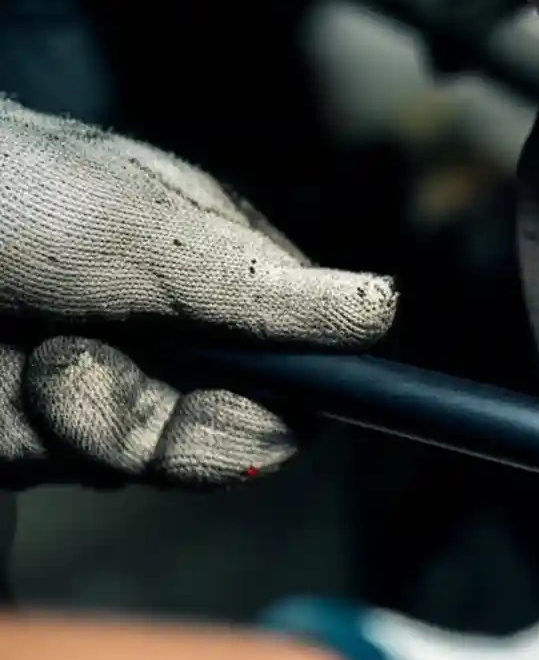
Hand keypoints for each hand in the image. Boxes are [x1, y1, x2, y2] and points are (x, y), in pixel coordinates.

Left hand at [0, 99, 396, 484]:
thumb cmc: (9, 190)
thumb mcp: (149, 230)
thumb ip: (264, 285)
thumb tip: (381, 306)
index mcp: (219, 276)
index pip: (305, 359)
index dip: (306, 392)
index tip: (295, 407)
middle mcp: (175, 339)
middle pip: (247, 428)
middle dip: (200, 419)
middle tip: (158, 383)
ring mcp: (110, 389)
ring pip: (164, 458)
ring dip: (108, 416)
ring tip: (52, 352)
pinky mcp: (42, 437)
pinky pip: (82, 469)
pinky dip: (50, 433)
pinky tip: (20, 379)